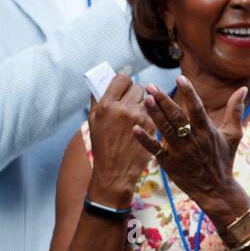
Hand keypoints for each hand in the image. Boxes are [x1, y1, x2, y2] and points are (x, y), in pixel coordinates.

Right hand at [87, 74, 154, 205]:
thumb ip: (98, 100)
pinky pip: (156, 113)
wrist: (116, 171)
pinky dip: (152, 115)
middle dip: (137, 92)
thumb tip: (101, 83)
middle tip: (134, 99)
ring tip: (140, 112)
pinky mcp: (153, 127)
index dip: (125, 81)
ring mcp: (140, 118)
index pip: (122, 79)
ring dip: (147, 103)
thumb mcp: (94, 121)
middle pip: (138, 87)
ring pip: (150, 99)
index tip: (125, 85)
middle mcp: (124, 109)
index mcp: (107, 105)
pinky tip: (146, 123)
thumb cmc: (102, 146)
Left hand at [130, 76, 249, 221]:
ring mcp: (180, 152)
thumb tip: (242, 88)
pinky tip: (135, 128)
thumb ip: (236, 110)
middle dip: (164, 100)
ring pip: (166, 130)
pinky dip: (145, 140)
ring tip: (145, 99)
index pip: (197, 108)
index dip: (189, 93)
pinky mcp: (170, 163)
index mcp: (208, 131)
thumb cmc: (224, 160)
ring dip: (155, 114)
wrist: (216, 189)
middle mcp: (194, 140)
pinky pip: (155, 150)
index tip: (180, 78)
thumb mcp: (234, 134)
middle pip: (177, 117)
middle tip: (151, 85)